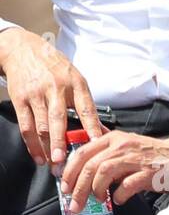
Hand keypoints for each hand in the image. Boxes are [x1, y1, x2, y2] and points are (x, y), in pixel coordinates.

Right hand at [0, 27, 102, 167]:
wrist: (23, 49)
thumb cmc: (55, 68)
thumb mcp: (76, 79)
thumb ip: (87, 105)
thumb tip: (102, 131)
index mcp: (75, 84)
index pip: (86, 109)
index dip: (92, 128)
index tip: (98, 144)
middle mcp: (55, 89)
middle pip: (59, 120)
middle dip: (61, 143)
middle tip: (65, 162)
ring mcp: (36, 94)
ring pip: (41, 126)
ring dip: (47, 148)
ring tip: (54, 165)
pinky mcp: (20, 99)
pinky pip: (26, 125)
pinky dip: (32, 144)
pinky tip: (39, 156)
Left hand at [60, 130, 168, 211]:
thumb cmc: (155, 154)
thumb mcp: (127, 144)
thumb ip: (107, 149)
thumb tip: (83, 160)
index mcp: (113, 139)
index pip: (82, 152)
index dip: (69, 171)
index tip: (64, 185)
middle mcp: (121, 146)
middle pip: (89, 165)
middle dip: (78, 186)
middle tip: (74, 202)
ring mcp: (135, 159)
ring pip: (102, 173)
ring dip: (95, 190)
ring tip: (97, 200)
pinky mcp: (148, 173)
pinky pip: (126, 186)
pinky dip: (118, 195)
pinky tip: (118, 200)